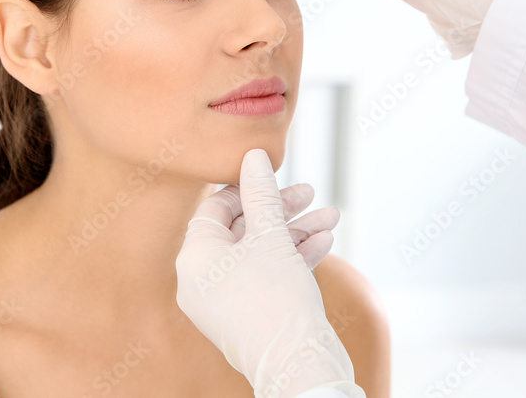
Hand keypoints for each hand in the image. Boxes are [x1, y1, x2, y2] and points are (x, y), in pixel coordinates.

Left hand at [175, 149, 365, 397]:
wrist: (299, 369)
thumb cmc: (277, 299)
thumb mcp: (270, 236)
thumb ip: (260, 193)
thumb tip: (252, 155)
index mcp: (194, 259)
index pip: (213, 208)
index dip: (245, 187)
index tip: (273, 174)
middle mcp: (202, 281)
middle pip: (240, 229)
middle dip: (280, 209)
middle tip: (309, 192)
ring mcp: (225, 301)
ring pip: (260, 252)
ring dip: (295, 231)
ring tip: (332, 216)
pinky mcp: (250, 316)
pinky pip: (267, 276)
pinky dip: (294, 258)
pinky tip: (325, 241)